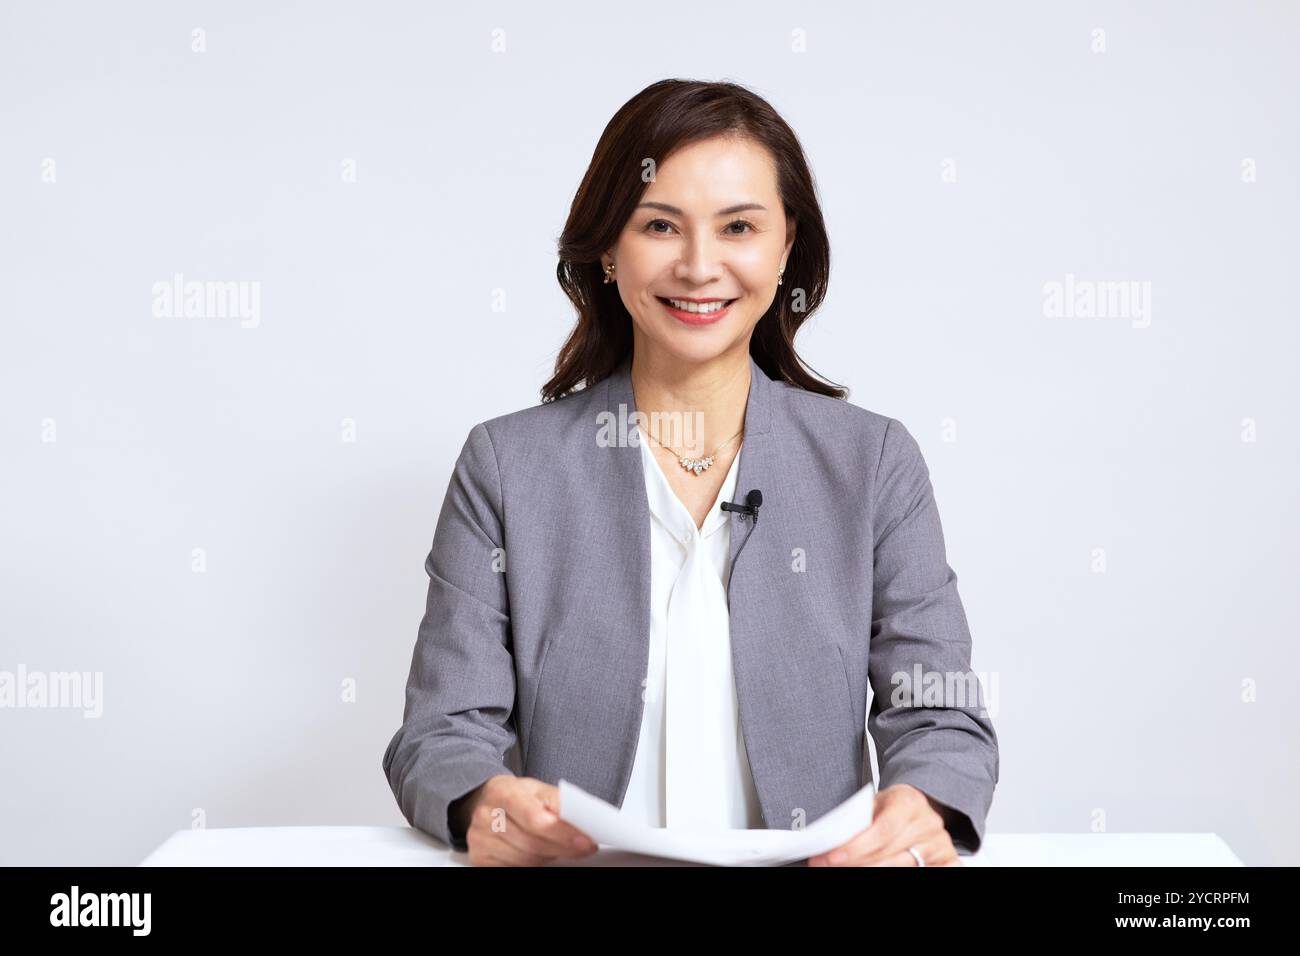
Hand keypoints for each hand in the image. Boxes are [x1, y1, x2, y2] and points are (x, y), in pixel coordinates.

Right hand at [456, 775, 599, 865]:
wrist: (484, 801)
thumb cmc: (514, 795)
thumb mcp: (537, 789)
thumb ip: (558, 802)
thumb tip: (581, 820)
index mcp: (503, 792)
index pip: (535, 818)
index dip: (563, 834)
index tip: (586, 841)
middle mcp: (486, 816)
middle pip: (532, 843)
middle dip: (562, 847)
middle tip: (582, 846)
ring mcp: (479, 839)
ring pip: (525, 860)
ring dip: (547, 855)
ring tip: (554, 843)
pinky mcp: (480, 858)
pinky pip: (514, 869)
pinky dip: (532, 863)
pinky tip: (537, 851)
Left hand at [806, 784, 961, 866]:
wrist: (919, 805)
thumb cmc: (893, 806)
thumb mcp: (874, 803)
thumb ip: (859, 818)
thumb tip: (831, 838)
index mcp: (909, 801)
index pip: (882, 830)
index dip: (856, 847)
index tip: (832, 856)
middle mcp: (928, 823)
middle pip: (890, 852)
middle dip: (857, 862)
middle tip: (831, 865)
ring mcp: (940, 843)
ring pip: (904, 866)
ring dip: (871, 870)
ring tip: (849, 868)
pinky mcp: (948, 859)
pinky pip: (930, 873)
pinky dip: (902, 873)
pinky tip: (878, 870)